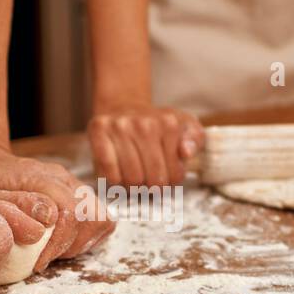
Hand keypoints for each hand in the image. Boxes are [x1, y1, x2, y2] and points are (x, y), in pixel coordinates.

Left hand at [0, 144, 113, 270]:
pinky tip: (62, 243)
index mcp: (43, 177)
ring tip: (54, 250)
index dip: (58, 243)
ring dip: (82, 242)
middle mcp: (64, 179)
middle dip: (72, 244)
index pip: (70, 212)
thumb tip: (48, 218)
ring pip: (101, 219)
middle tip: (45, 257)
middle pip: (93, 216)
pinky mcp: (79, 195)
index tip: (37, 263)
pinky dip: (87, 237)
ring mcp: (75, 186)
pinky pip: (100, 220)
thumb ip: (16, 205)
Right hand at [87, 106, 203, 185]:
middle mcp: (144, 123)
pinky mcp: (98, 131)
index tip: (166, 174)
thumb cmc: (157, 125)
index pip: (175, 175)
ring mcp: (119, 126)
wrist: (124, 106)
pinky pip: (108, 171)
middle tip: (149, 180)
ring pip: (131, 179)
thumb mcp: (185, 127)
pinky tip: (119, 174)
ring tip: (135, 176)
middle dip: (153, 187)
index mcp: (169, 123)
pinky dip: (114, 180)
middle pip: (153, 180)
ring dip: (133, 186)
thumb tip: (186, 152)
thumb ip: (195, 139)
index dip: (171, 181)